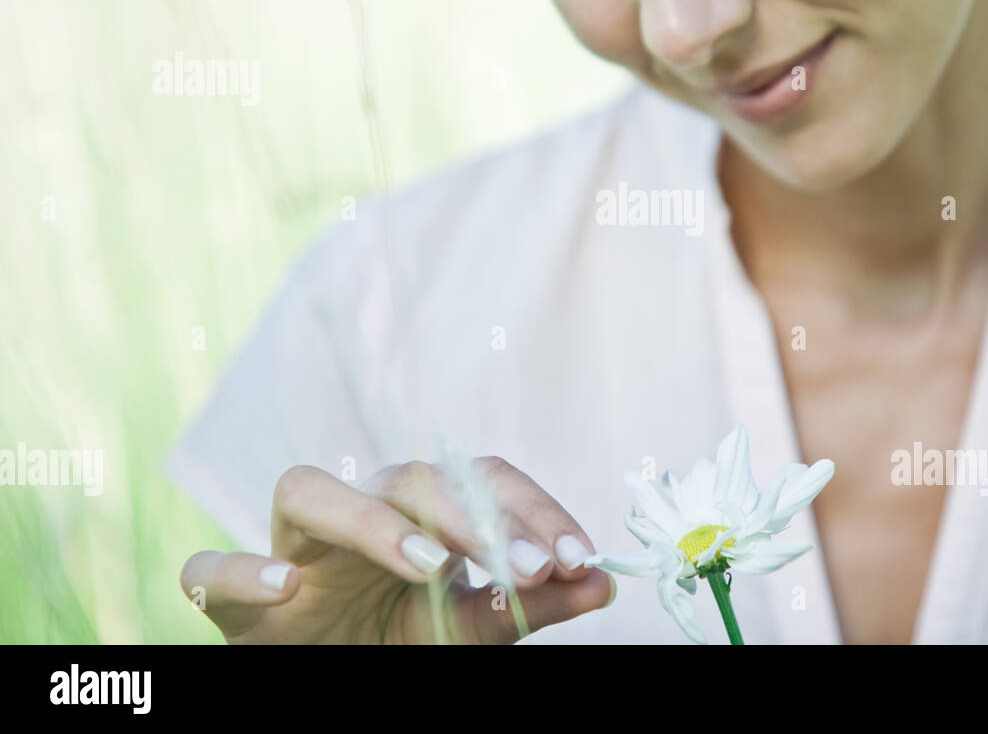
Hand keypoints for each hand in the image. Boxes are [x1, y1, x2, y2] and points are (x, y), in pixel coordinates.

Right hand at [179, 458, 614, 642]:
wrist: (329, 677)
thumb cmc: (397, 642)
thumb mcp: (474, 630)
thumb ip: (532, 606)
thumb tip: (606, 582)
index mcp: (418, 515)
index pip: (477, 480)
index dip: (531, 509)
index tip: (578, 557)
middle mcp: (356, 515)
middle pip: (408, 478)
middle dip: (474, 518)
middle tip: (527, 566)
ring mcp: (290, 549)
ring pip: (309, 490)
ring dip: (372, 522)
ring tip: (430, 567)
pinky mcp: (232, 599)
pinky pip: (213, 569)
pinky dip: (244, 572)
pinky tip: (288, 589)